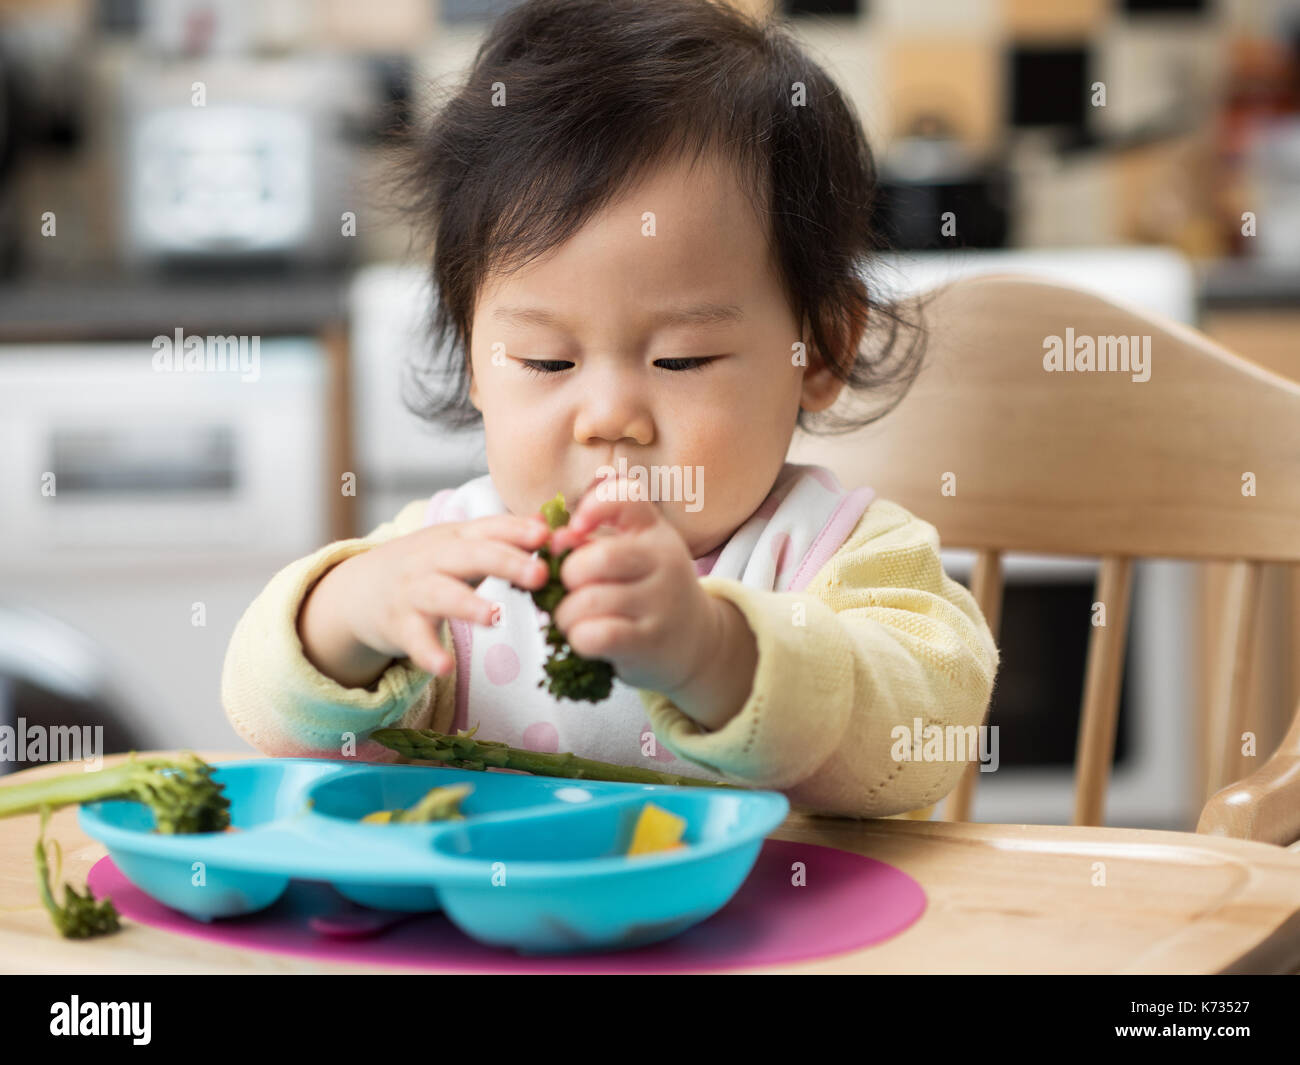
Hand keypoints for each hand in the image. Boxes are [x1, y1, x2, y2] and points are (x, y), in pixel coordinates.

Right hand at [319, 513, 552, 678]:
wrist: (360, 588)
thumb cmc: (430, 566)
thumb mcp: (461, 546)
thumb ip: (504, 538)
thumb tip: (553, 526)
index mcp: (457, 537)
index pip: (490, 528)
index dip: (517, 530)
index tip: (547, 535)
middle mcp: (434, 559)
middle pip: (471, 556)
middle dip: (506, 562)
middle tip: (541, 574)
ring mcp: (414, 591)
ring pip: (442, 594)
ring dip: (468, 604)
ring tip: (495, 617)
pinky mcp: (399, 625)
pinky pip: (414, 640)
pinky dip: (427, 653)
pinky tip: (444, 668)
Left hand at [547, 485, 731, 702]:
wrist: (697, 639)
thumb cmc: (648, 591)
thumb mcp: (632, 557)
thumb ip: (591, 542)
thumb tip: (555, 539)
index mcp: (655, 531)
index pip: (628, 497)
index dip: (594, 507)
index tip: (576, 526)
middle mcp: (665, 561)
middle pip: (601, 557)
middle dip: (568, 575)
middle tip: (566, 589)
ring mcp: (662, 602)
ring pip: (591, 601)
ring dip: (566, 613)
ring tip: (571, 618)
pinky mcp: (652, 640)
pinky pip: (598, 636)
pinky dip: (579, 638)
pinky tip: (586, 638)